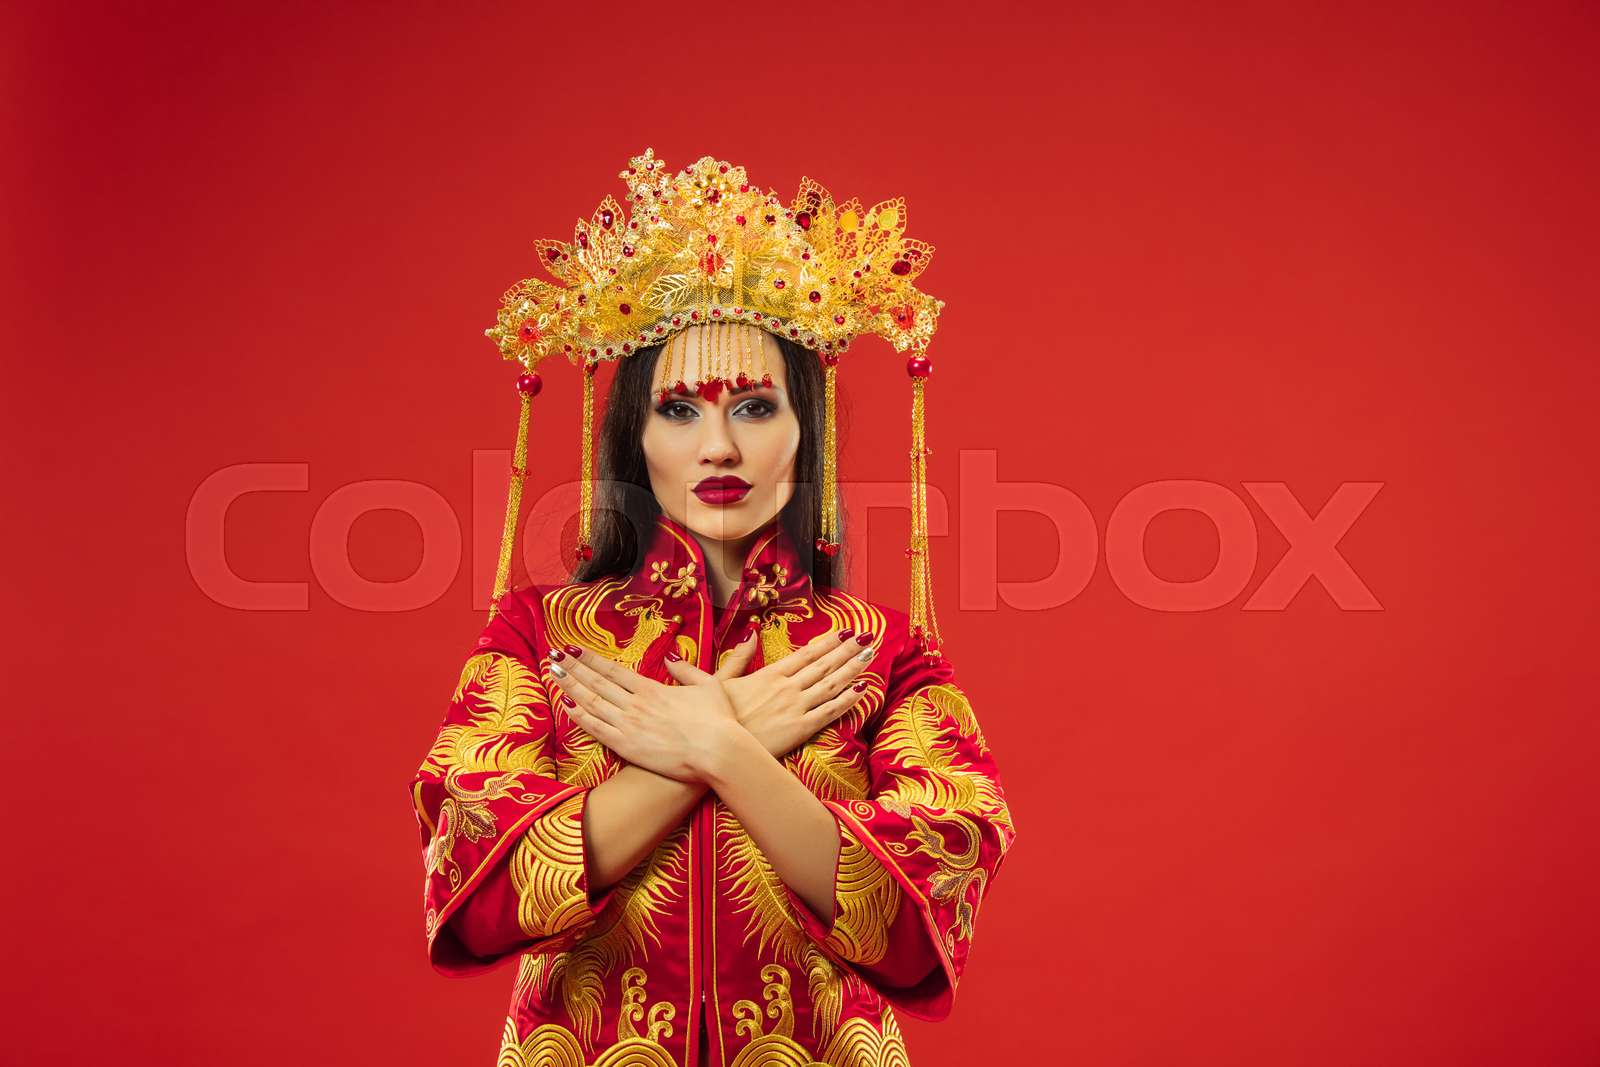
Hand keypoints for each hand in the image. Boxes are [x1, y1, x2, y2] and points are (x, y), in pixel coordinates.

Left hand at [543, 642, 739, 783]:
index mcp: (652, 688)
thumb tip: (670, 658)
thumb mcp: (708, 684)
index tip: (573, 649)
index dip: (590, 659)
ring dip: (570, 687)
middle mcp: (635, 704)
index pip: (613, 670)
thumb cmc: (718, 720)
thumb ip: (686, 670)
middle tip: (552, 656)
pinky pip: (597, 730)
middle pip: (596, 682)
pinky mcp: (627, 747)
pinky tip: (566, 706)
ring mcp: (629, 725)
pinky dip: (579, 717)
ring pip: (591, 703)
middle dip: (572, 668)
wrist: (718, 752)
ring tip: (553, 675)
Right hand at [667, 624, 880, 759]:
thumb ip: (738, 657)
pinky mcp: (801, 729)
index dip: (827, 642)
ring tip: (870, 655)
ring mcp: (796, 707)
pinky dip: (848, 700)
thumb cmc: (716, 716)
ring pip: (831, 684)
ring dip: (853, 668)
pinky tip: (862, 689)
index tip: (844, 632)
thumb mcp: (720, 680)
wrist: (718, 748)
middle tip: (867, 637)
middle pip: (824, 665)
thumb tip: (750, 633)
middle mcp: (787, 687)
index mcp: (769, 674)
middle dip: (847, 650)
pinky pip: (830, 712)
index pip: (805, 654)